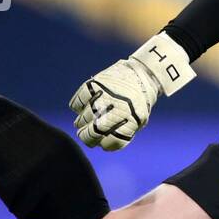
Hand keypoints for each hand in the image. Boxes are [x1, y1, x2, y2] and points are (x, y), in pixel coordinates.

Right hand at [69, 32, 194, 149]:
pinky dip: (77, 107)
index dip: (104, 144)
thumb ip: (123, 134)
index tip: (101, 142)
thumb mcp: (139, 120)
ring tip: (84, 121)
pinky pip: (77, 103)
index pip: (110, 142)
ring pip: (83, 119)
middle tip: (85, 135)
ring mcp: (104, 97)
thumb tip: (101, 144)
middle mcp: (117, 109)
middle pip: (93, 133)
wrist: (141, 74)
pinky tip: (81, 108)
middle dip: (87, 137)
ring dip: (81, 123)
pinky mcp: (94, 85)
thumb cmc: (139, 101)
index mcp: (132, 121)